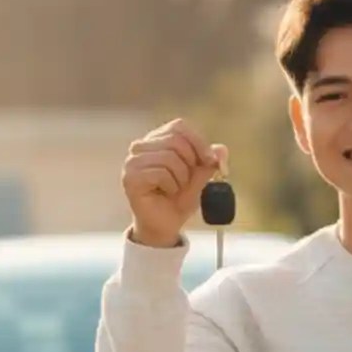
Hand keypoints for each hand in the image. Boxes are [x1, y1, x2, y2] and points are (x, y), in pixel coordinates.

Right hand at [121, 118, 226, 247]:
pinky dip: (171, 186)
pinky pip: (160, 173)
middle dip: (190, 163)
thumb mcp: (200, 177)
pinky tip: (165, 193)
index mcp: (157, 140)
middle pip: (175, 140)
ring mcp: (132, 161)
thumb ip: (210, 161)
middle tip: (186, 181)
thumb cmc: (179, 199)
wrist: (165, 225)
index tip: (209, 160)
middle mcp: (141, 146)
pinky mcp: (130, 178)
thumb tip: (221, 149)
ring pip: (168, 157)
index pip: (179, 126)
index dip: (198, 141)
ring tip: (174, 188)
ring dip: (180, 177)